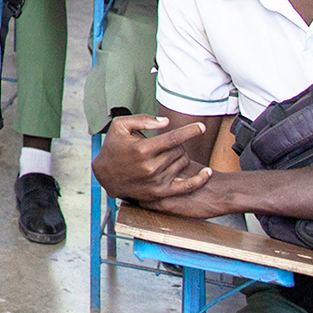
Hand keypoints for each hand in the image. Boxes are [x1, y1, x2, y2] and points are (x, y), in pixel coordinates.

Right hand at [92, 114, 215, 204]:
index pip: (173, 138)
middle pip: (179, 150)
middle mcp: (150, 166)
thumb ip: (142, 119)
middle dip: (178, 143)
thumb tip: (166, 122)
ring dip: (181, 156)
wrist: (105, 176)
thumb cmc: (113, 147)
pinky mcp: (160, 193)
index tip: (201, 126)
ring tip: (169, 154)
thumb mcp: (119, 126)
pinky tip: (207, 172)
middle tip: (168, 143)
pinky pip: (187, 186)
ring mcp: (156, 181)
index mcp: (142, 149)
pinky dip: (200, 180)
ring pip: (183, 163)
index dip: (190, 131)